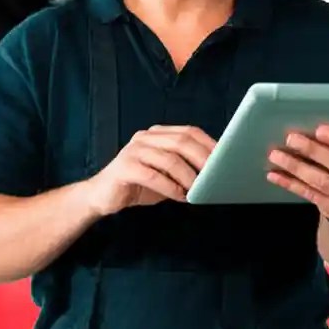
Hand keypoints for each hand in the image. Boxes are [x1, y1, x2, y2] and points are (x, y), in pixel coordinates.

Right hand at [84, 125, 215, 215]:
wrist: (102, 196)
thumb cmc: (138, 185)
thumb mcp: (166, 174)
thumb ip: (184, 168)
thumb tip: (214, 173)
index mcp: (157, 134)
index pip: (189, 131)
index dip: (209, 144)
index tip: (226, 159)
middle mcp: (145, 137)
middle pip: (181, 141)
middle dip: (202, 159)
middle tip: (215, 176)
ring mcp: (133, 150)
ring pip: (169, 158)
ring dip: (187, 176)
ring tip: (197, 191)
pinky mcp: (124, 167)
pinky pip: (152, 175)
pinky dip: (170, 187)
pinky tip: (179, 197)